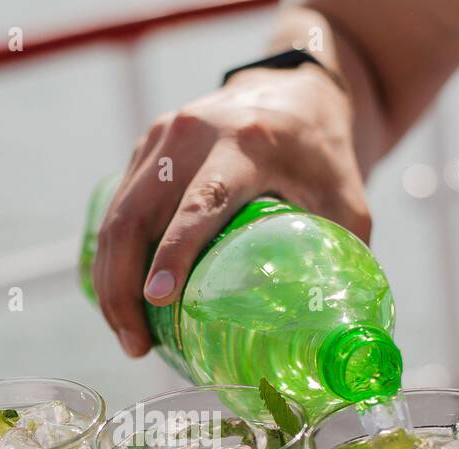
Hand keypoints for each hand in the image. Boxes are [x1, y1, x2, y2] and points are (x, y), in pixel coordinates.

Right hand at [91, 65, 370, 356]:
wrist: (294, 90)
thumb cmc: (323, 154)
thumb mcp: (347, 197)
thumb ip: (346, 255)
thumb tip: (339, 331)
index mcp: (246, 143)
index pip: (198, 204)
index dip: (174, 253)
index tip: (157, 301)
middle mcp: (192, 134)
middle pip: (133, 218)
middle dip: (124, 290)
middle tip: (136, 347)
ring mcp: (160, 138)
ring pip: (115, 219)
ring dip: (110, 284)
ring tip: (128, 336)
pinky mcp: (144, 149)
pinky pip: (115, 212)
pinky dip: (111, 262)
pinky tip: (122, 302)